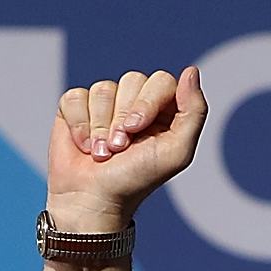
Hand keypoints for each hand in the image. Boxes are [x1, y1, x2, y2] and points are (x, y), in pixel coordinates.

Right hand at [44, 67, 206, 232]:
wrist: (93, 199)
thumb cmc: (137, 179)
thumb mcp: (177, 151)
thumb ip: (194, 111)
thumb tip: (191, 70)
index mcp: (163, 110)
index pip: (161, 81)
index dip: (147, 102)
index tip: (137, 130)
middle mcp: (134, 102)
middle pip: (132, 79)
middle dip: (122, 117)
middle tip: (120, 147)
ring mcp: (105, 103)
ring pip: (103, 89)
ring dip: (100, 127)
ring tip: (102, 153)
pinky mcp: (75, 108)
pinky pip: (76, 96)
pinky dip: (79, 125)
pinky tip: (84, 146)